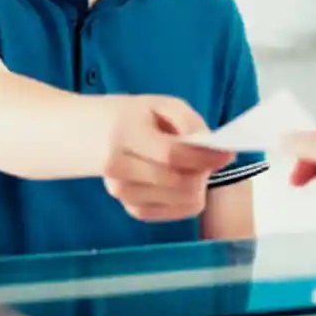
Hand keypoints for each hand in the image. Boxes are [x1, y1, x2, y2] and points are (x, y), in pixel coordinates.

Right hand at [98, 95, 233, 221]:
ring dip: (196, 184)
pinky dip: (185, 199)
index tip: (227, 154)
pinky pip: (172, 212)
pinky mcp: (129, 207)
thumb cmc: (132, 117)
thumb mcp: (160, 104)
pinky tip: (182, 182)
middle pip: (178, 182)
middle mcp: (118, 167)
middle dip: (202, 170)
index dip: (203, 157)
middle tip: (206, 158)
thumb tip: (209, 145)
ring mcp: (121, 191)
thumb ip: (188, 120)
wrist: (88, 134)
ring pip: (180, 199)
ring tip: (190, 166)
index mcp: (126, 134)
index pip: (170, 154)